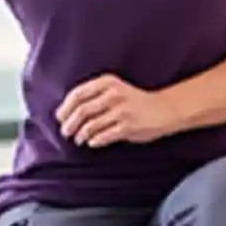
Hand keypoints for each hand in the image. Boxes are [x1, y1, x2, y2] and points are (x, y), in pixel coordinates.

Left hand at [56, 74, 178, 147]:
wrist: (164, 109)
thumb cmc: (134, 101)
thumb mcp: (114, 90)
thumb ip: (94, 96)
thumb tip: (67, 112)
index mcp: (107, 82)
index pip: (77, 94)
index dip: (65, 108)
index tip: (60, 118)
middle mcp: (113, 94)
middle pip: (81, 111)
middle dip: (69, 124)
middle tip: (65, 132)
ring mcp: (121, 111)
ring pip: (91, 125)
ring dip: (81, 135)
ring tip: (79, 139)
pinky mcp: (128, 126)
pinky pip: (104, 136)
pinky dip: (94, 141)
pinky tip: (92, 143)